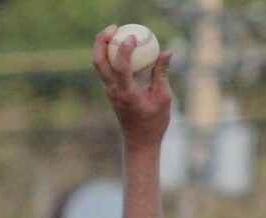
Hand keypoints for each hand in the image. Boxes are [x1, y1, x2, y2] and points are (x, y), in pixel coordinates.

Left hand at [92, 25, 174, 149]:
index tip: (134, 36)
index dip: (125, 49)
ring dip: (104, 45)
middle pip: (98, 60)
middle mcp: (113, 90)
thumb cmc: (154, 123)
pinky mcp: (110, 90)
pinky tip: (124, 47)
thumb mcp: (163, 98)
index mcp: (126, 93)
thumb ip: (161, 74)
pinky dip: (111, 55)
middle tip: (115, 28)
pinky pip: (106, 67)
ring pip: (99, 62)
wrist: (139, 142)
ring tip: (117, 32)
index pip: (121, 66)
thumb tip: (167, 52)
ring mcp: (109, 90)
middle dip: (102, 41)